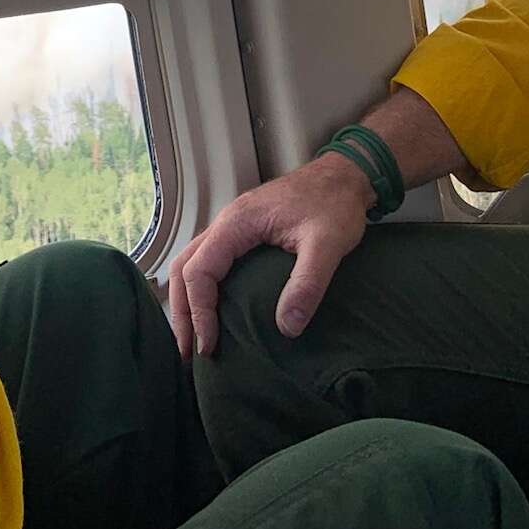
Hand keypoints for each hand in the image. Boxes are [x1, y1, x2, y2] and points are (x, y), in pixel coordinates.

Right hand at [168, 151, 373, 358]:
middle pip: (184, 269)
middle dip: (182, 312)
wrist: (345, 176)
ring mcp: (233, 228)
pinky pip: (209, 262)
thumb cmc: (335, 203)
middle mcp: (226, 223)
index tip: (209, 345)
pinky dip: (201, 290)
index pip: (199, 271)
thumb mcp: (327, 244)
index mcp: (237, 223)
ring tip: (193, 338)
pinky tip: (212, 312)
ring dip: (188, 302)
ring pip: (192, 265)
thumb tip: (287, 328)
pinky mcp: (244, 234)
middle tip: (188, 353)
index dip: (199, 311)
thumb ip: (307, 283)